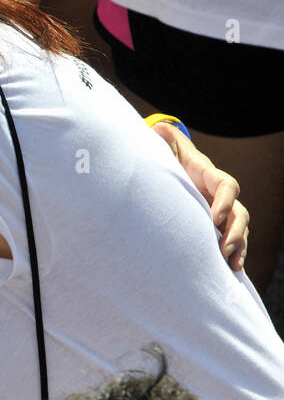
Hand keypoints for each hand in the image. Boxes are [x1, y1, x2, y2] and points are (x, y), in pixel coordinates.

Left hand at [152, 122, 248, 270]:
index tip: (214, 217)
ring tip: (231, 263)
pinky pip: (232, 242)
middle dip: (235, 231)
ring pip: (240, 230)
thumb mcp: (167, 148)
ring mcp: (221, 212)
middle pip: (239, 213)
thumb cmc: (168, 159)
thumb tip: (159, 128)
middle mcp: (220, 196)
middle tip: (223, 247)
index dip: (224, 200)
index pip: (227, 186)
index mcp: (210, 175)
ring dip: (238, 247)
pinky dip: (234, 255)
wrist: (171, 172)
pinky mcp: (216, 226)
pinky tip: (231, 270)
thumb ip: (166, 140)